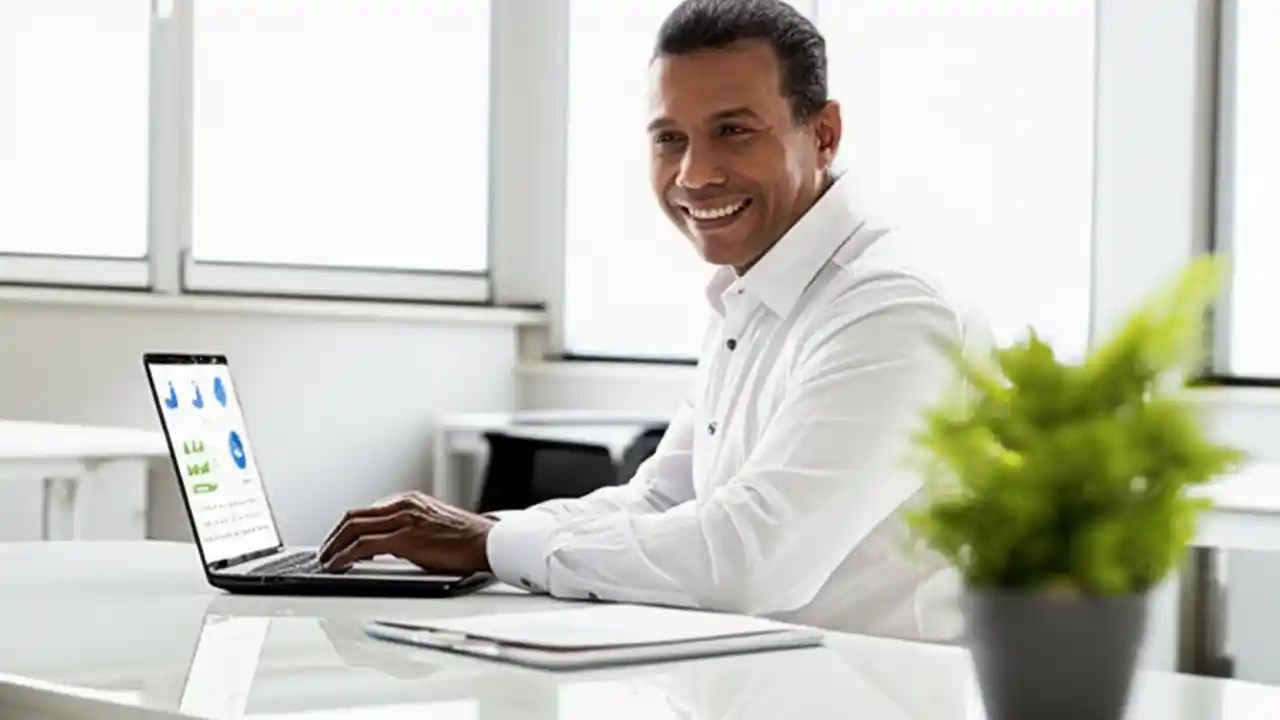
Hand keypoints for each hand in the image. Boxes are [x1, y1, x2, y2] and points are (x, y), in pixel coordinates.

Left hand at [318, 491, 494, 573]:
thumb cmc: (467, 540)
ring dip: (334, 545)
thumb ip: (410, 529)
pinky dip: (345, 556)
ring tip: (327, 560)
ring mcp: (403, 520)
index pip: (367, 511)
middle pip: (354, 516)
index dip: (347, 528)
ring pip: (353, 528)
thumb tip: (390, 546)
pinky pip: (363, 546)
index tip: (338, 541)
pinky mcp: (404, 539)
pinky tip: (338, 566)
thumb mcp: (432, 525)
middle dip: (334, 535)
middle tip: (325, 551)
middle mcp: (403, 505)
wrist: (488, 542)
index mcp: (409, 500)